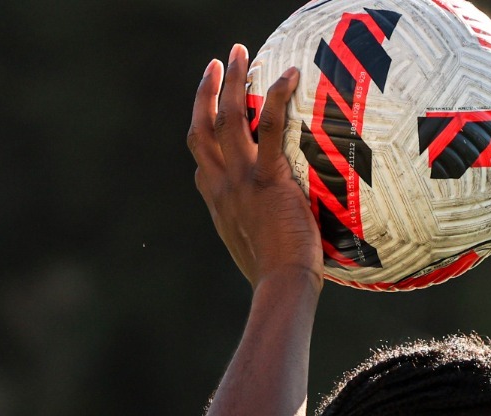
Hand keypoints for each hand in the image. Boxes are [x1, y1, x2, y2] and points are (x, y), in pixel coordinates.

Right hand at [187, 47, 320, 287]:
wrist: (280, 287)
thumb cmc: (275, 279)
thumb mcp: (253, 254)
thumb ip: (255, 233)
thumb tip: (273, 234)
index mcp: (217, 205)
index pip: (201, 165)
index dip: (202, 138)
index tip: (208, 117)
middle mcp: (221, 187)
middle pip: (202, 128)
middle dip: (207, 92)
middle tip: (217, 64)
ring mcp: (242, 180)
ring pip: (229, 118)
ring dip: (233, 81)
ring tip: (239, 53)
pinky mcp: (269, 179)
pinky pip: (272, 127)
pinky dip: (278, 96)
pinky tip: (290, 74)